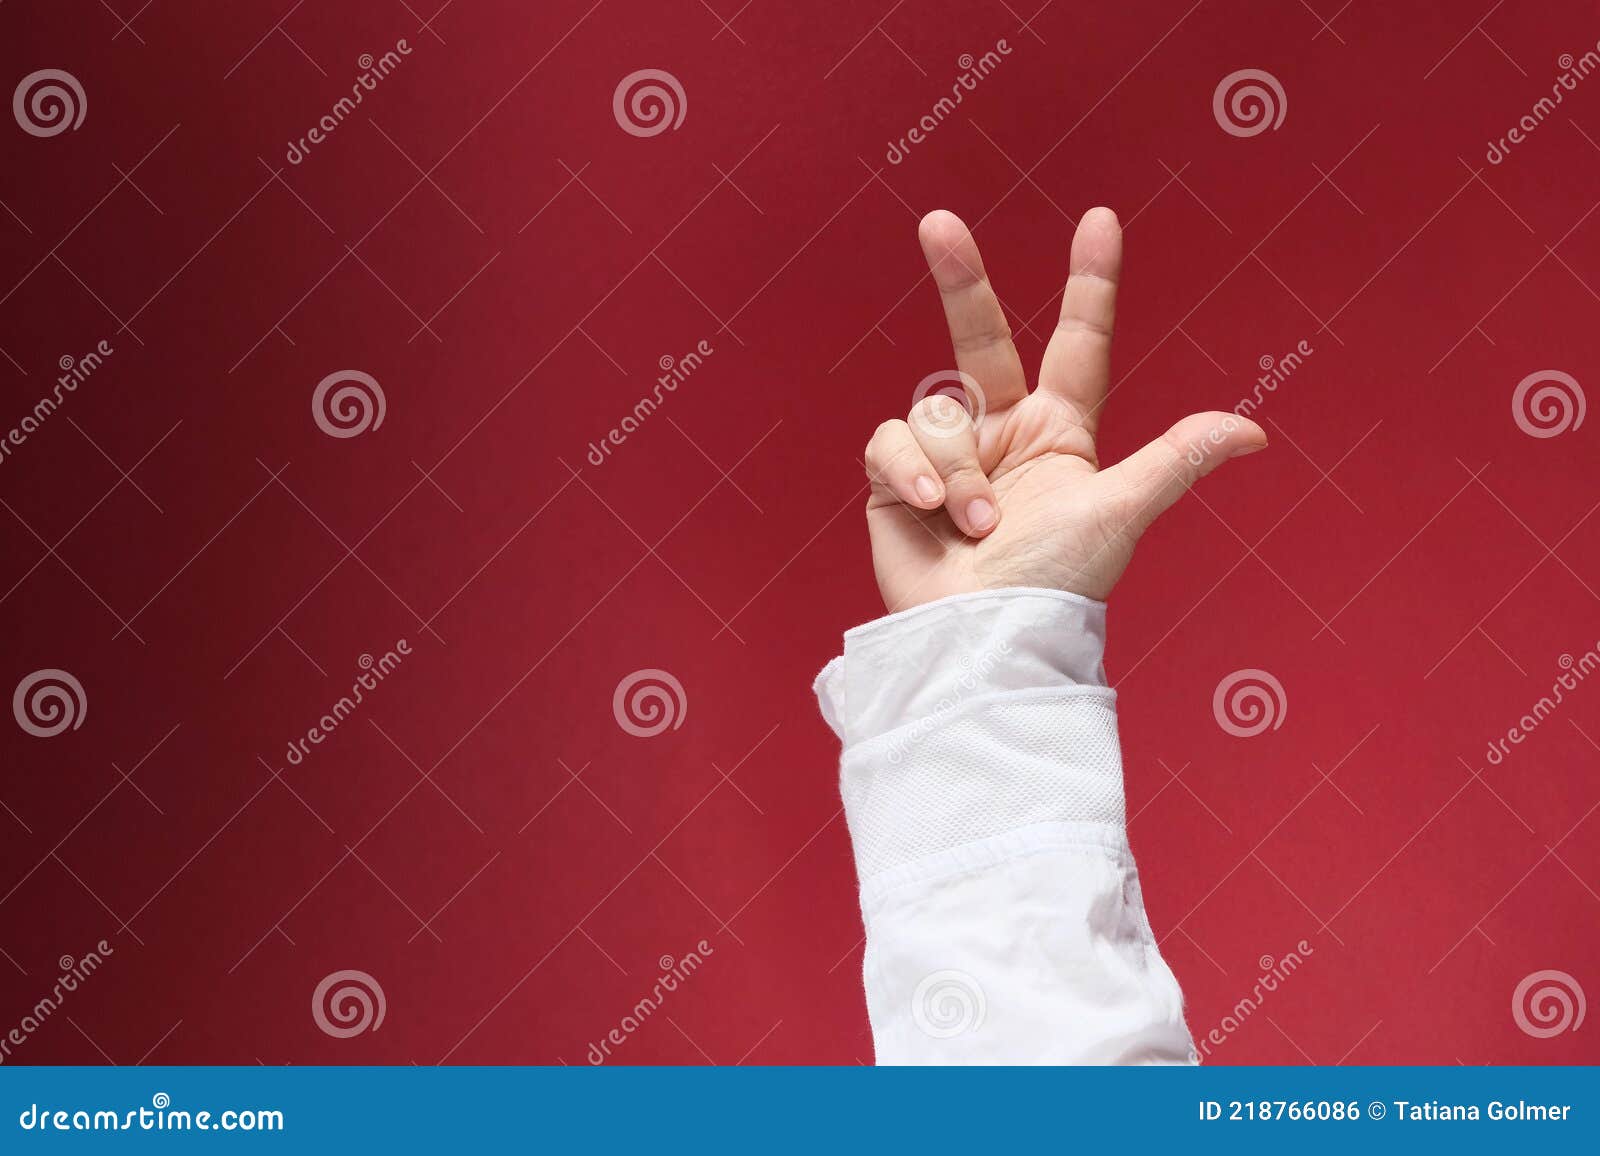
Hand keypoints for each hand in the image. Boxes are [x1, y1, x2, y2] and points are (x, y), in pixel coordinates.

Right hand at [864, 208, 1267, 611]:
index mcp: (1058, 433)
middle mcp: (1000, 432)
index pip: (1078, 343)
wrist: (982, 637)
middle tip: (938, 221)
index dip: (1091, 283)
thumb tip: (1255, 430)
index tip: (1101, 220)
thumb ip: (1178, 458)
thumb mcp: (1121, 511)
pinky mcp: (896, 481)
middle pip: (980, 335)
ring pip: (938, 409)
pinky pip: (894, 441)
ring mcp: (946, 455)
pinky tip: (933, 512)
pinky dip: (914, 473)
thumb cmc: (1057, 582)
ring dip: (959, 466)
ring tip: (975, 523)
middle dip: (960, 277)